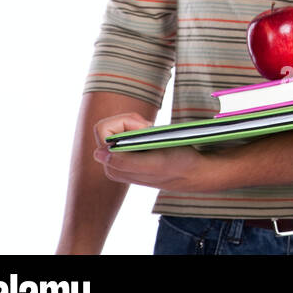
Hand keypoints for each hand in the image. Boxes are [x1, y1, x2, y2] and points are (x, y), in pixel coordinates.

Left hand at [92, 112, 221, 192]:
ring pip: (118, 127)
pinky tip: (153, 137)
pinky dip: (140, 128)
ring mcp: (120, 158)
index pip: (105, 129)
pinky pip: (126, 131)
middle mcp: (112, 163)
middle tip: (150, 128)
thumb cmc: (179, 165)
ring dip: (137, 125)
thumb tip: (98, 153)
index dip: (125, 122)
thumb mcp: (155, 163)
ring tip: (154, 134)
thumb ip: (124, 161)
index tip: (145, 127)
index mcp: (113, 166)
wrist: (194, 171)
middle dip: (131, 122)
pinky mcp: (129, 153)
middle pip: (109, 127)